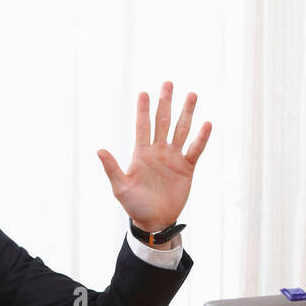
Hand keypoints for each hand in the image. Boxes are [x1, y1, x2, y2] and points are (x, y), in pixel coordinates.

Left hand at [97, 83, 210, 247]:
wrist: (154, 221)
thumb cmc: (134, 206)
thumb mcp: (120, 188)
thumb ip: (112, 168)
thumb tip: (99, 150)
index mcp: (141, 153)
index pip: (142, 126)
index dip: (143, 110)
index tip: (144, 93)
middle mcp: (158, 151)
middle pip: (163, 122)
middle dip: (165, 103)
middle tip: (168, 83)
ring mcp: (173, 158)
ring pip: (181, 130)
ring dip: (186, 113)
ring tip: (191, 95)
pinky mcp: (187, 168)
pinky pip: (195, 149)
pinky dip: (201, 138)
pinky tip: (206, 124)